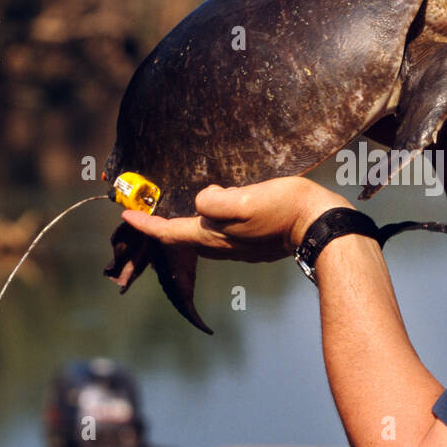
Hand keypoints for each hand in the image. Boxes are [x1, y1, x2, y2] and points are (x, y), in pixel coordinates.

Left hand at [119, 176, 351, 262]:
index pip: (169, 231)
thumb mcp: (246, 199)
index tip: (126, 213)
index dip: (146, 223)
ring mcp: (240, 248)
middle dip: (163, 226)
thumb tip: (201, 198)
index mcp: (214, 235)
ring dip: (186, 225)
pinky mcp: (255, 243)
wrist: (321, 227)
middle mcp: (222, 246)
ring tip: (179, 208)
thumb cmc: (285, 209)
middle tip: (148, 211)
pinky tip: (218, 211)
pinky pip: (222, 234)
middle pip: (183, 238)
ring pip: (203, 237)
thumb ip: (216, 201)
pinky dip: (210, 223)